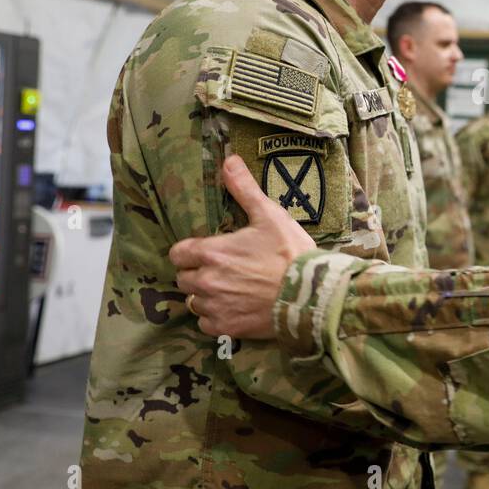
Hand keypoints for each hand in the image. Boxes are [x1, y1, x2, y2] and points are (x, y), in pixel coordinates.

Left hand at [169, 154, 315, 338]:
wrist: (311, 295)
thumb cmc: (290, 253)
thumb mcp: (269, 215)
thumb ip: (244, 189)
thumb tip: (228, 161)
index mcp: (211, 252)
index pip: (178, 254)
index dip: (191, 252)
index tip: (207, 252)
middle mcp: (206, 281)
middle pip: (183, 279)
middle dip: (198, 273)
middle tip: (223, 270)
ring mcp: (215, 307)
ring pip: (194, 302)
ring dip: (206, 296)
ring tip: (229, 290)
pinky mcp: (226, 328)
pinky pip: (206, 324)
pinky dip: (216, 317)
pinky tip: (235, 308)